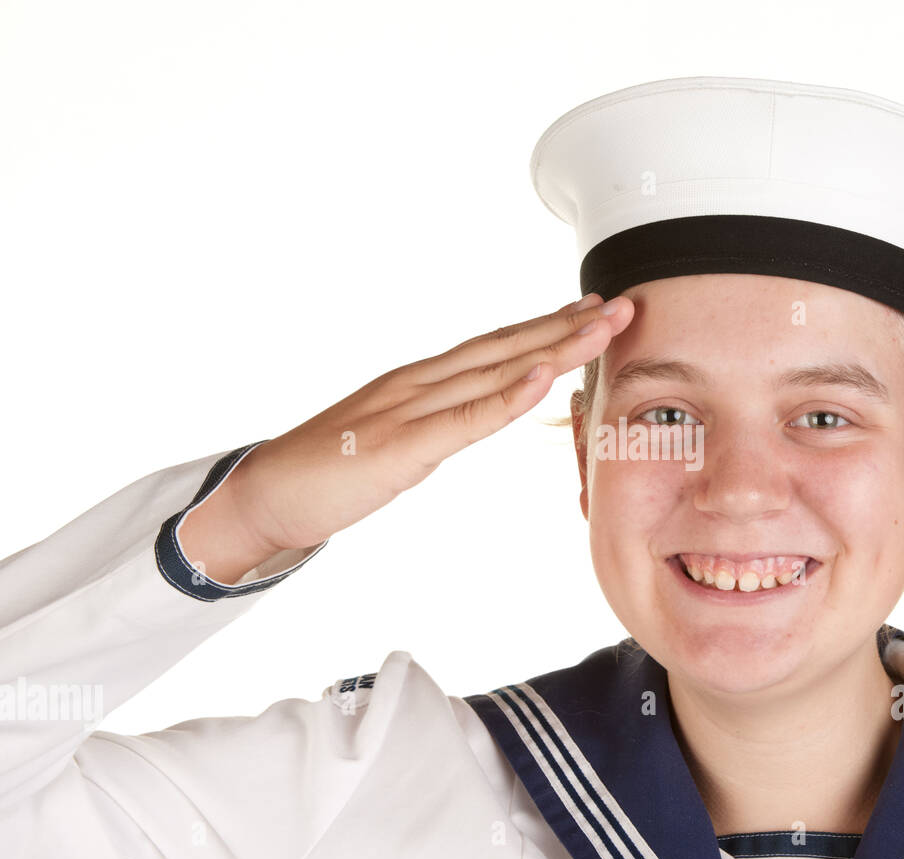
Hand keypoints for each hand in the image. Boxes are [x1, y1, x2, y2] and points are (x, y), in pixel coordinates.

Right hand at [223, 293, 631, 554]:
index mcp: (423, 382)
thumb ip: (443, 425)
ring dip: (554, 346)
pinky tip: (541, 375)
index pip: (497, 348)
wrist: (265, 494)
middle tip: (622, 303)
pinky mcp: (402, 445)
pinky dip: (507, 396)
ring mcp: (411, 408)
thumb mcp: (403, 443)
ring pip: (495, 371)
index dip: (548, 328)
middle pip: (507, 346)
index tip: (594, 312)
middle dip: (569, 325)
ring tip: (602, 325)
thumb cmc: (330, 471)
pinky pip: (464, 418)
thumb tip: (483, 414)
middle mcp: (422, 382)